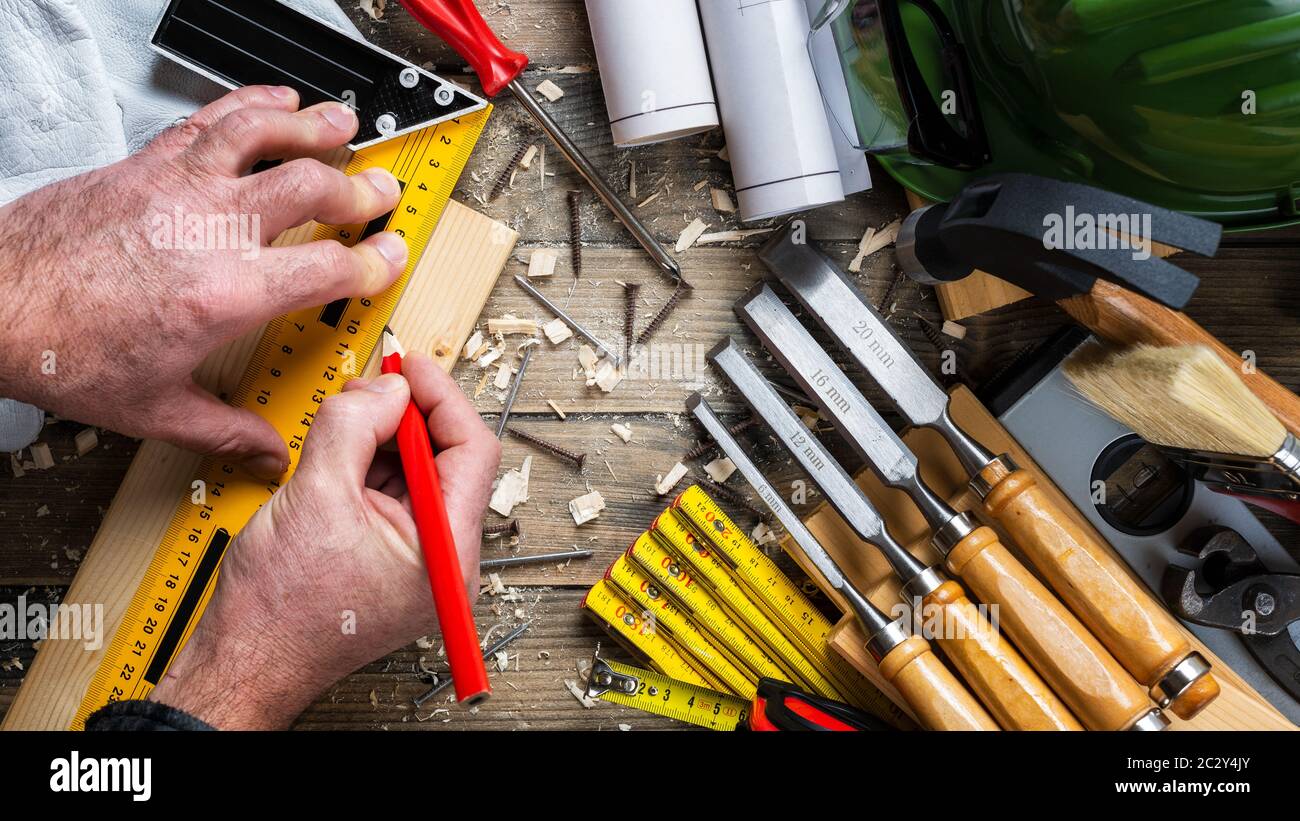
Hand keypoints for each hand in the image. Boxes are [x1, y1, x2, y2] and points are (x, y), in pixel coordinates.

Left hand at [0, 86, 407, 477]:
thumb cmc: (62, 350)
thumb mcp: (154, 408)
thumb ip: (224, 431)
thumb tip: (265, 453)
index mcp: (225, 294)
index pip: (328, 267)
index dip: (373, 262)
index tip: (387, 258)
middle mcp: (210, 231)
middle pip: (311, 188)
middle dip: (360, 189)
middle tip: (380, 193)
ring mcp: (178, 188)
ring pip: (265, 136)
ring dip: (314, 126)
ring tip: (344, 123)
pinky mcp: (147, 166)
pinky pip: (211, 120)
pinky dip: (250, 104)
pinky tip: (272, 101)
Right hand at [148, 353, 500, 728]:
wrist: (244, 662)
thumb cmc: (279, 610)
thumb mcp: (316, 491)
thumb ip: (354, 425)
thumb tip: (386, 387)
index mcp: (448, 551)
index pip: (472, 448)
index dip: (439, 397)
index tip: (408, 368)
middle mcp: (447, 560)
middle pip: (447, 458)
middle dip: (405, 417)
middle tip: (366, 391)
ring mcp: (422, 563)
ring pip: (418, 474)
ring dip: (383, 440)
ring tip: (341, 428)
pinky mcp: (396, 561)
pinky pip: (395, 497)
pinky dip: (369, 467)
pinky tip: (338, 459)